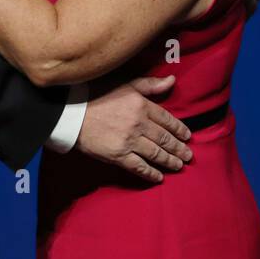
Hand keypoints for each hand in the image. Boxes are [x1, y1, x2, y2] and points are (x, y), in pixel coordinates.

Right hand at [74, 75, 193, 183]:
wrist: (71, 113)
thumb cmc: (96, 94)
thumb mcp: (125, 84)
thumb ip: (150, 85)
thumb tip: (172, 80)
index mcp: (142, 105)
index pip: (167, 119)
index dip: (180, 129)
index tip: (187, 136)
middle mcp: (139, 124)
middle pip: (165, 139)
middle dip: (179, 148)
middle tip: (188, 155)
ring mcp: (129, 141)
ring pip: (156, 154)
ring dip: (170, 161)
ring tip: (179, 166)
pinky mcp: (118, 155)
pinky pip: (139, 167)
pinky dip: (151, 173)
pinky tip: (159, 177)